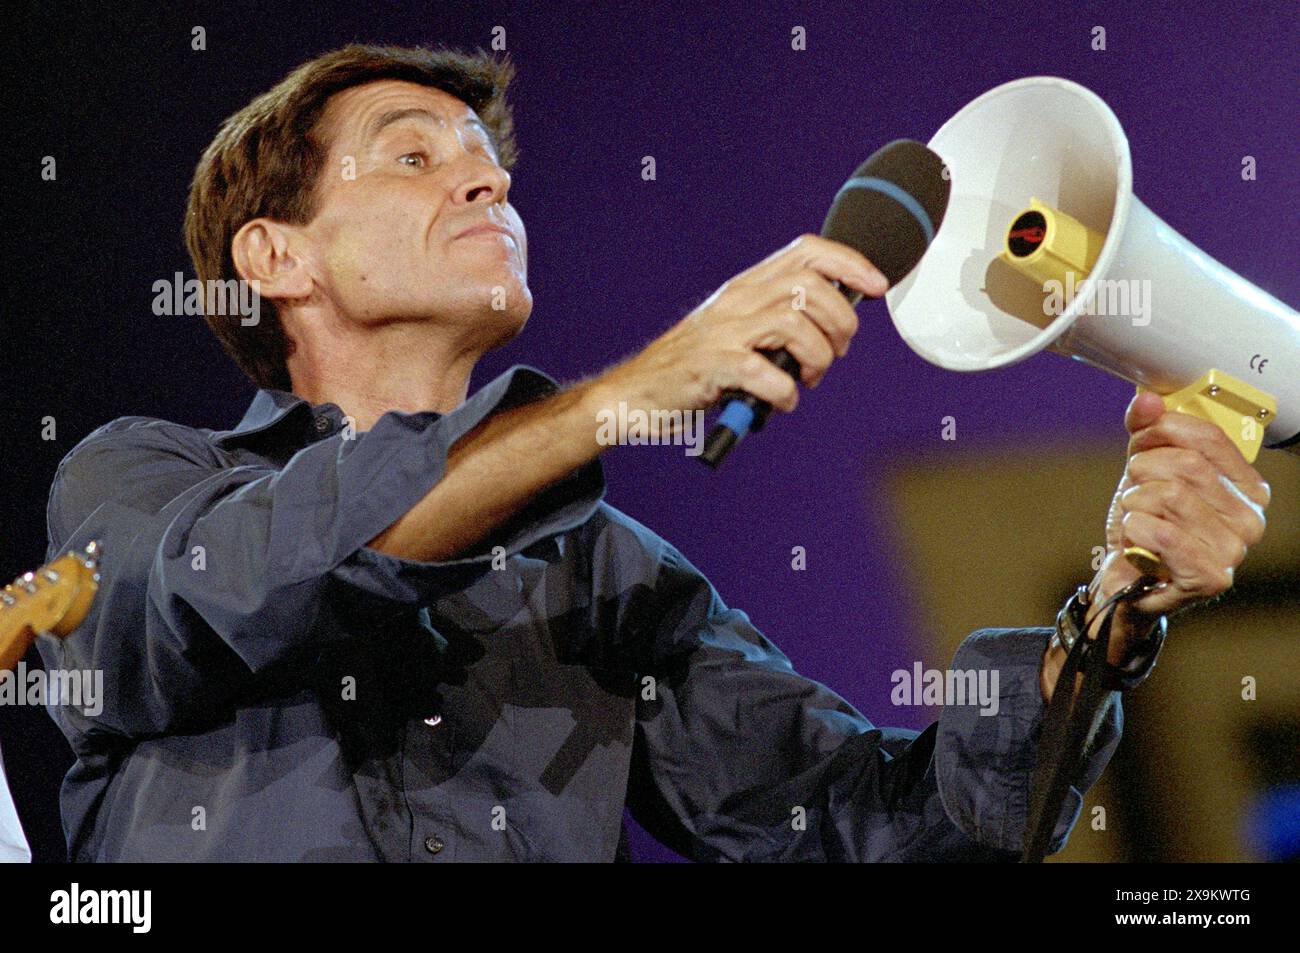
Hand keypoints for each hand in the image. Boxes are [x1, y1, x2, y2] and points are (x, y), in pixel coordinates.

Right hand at [591, 234, 885, 433]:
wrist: (637, 392)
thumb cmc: (693, 367)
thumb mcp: (737, 329)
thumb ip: (778, 320)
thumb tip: (836, 327)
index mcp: (747, 286)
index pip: (808, 251)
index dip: (851, 264)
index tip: (876, 288)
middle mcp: (738, 300)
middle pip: (813, 287)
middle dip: (840, 325)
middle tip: (833, 356)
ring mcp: (725, 331)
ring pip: (796, 323)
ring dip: (817, 358)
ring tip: (808, 380)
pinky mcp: (714, 366)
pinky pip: (767, 373)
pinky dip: (786, 393)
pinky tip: (781, 402)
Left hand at [1088, 390, 1270, 661]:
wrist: (1126, 580)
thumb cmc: (1145, 528)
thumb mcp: (1144, 470)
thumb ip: (1147, 431)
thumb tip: (1147, 400)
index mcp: (1247, 487)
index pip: (1210, 437)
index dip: (1164, 431)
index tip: (1142, 443)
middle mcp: (1250, 519)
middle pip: (1188, 465)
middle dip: (1144, 470)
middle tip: (1134, 489)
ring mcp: (1233, 550)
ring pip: (1170, 496)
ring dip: (1135, 502)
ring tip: (1136, 518)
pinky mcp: (1210, 577)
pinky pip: (1160, 532)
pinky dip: (1133, 529)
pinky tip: (1135, 538)